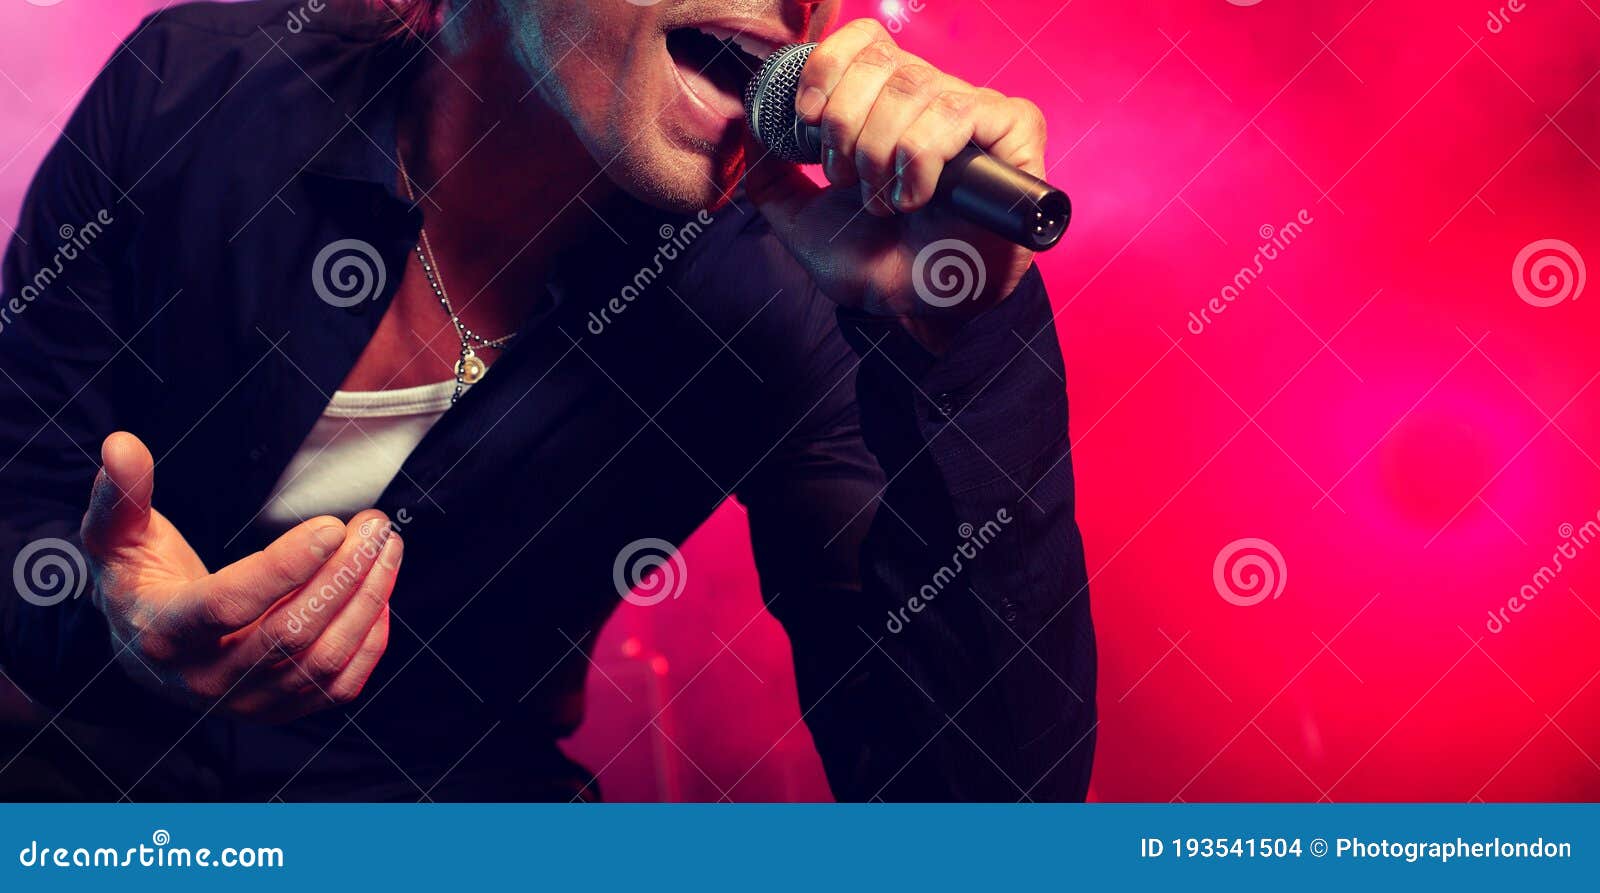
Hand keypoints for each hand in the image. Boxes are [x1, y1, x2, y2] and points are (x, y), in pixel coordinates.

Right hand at [80, 432, 401, 723]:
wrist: (146, 646)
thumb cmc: (136, 582)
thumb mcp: (116, 538)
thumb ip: (121, 494)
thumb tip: (122, 444)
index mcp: (164, 633)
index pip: (231, 605)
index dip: (286, 566)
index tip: (332, 525)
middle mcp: (206, 679)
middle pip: (290, 633)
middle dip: (344, 575)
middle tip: (374, 525)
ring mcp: (247, 703)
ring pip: (322, 661)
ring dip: (367, 601)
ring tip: (387, 548)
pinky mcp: (280, 710)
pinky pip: (338, 687)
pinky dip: (369, 641)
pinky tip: (379, 593)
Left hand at [742, 18, 1048, 352]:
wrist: (921, 308)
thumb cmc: (876, 263)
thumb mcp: (801, 221)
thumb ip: (768, 175)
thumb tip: (752, 123)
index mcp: (887, 102)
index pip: (862, 41)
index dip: (828, 69)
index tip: (807, 122)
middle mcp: (932, 97)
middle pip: (881, 63)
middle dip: (847, 125)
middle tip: (848, 181)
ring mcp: (975, 111)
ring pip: (915, 89)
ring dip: (882, 153)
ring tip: (886, 202)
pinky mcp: (1014, 131)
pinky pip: (960, 112)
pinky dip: (922, 158)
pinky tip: (918, 197)